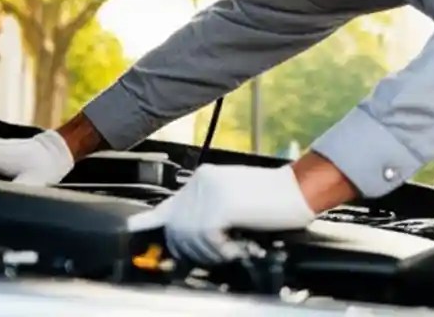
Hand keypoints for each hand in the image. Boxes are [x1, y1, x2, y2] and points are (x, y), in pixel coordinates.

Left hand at [126, 163, 315, 264]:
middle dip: (192, 251)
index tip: (132, 229)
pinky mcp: (220, 205)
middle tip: (217, 255)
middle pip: (176, 229)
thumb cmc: (273, 199)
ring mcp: (209, 192)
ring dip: (211, 253)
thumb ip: (206, 212)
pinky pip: (207, 240)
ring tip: (232, 249)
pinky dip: (222, 251)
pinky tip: (238, 246)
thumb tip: (185, 235)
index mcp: (202, 179)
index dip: (148, 221)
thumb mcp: (233, 200)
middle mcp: (200, 182)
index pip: (167, 203)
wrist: (300, 189)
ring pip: (190, 238)